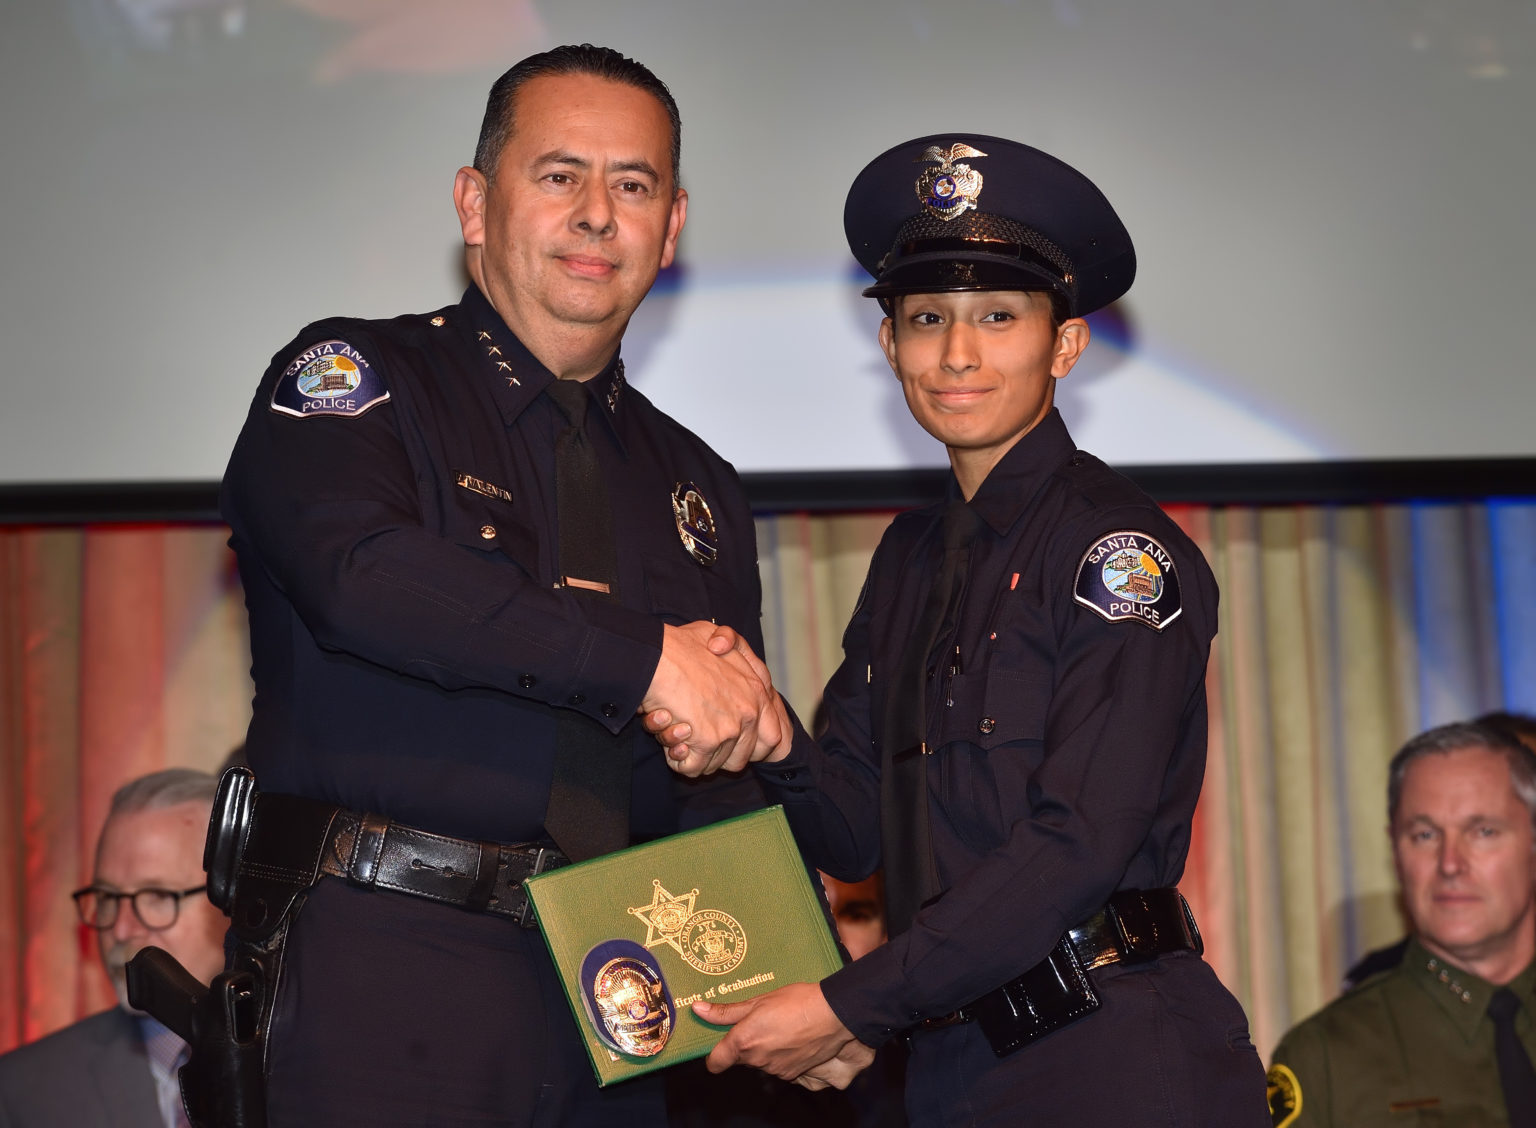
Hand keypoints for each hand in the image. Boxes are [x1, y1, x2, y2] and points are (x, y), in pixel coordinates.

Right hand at [640, 622, 776, 776]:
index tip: (726, 741)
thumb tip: (721, 646)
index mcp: (757, 691)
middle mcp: (749, 713)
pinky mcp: (707, 741)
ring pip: (714, 765)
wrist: (656, 656)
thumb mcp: (712, 633)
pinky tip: (670, 741)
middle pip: (740, 758)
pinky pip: (693, 768)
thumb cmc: (678, 645)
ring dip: (694, 754)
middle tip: (695, 738)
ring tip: (676, 729)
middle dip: (717, 755)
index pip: (772, 738)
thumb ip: (728, 641)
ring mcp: (730, 729)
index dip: (749, 747)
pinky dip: (678, 760)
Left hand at [692, 982, 871, 1085]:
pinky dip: (783, 1056)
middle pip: (741, 1058)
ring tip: (781, 1027)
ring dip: (766, 1050)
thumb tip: (699, 1009)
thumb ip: (726, 1011)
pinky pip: (780, 1067)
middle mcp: (757, 1060)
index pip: (716, 1062)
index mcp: (743, 1042)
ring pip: (761, 1062)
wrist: (833, 1015)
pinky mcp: (794, 1075)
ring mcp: (776, 1070)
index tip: (718, 1050)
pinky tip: (794, 1039)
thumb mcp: (758, 1001)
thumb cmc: (797, 1002)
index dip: (715, 1057)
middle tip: (760, 1023)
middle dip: (746, 1044)